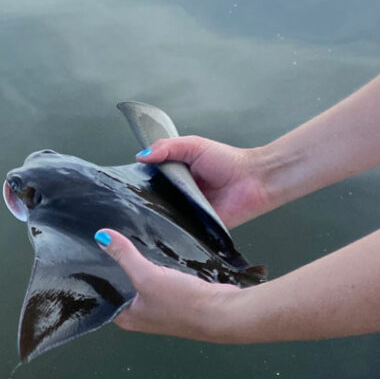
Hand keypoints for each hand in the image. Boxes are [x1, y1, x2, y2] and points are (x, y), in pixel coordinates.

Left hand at [94, 229, 246, 342]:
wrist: (223, 312)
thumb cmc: (183, 302)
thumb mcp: (148, 276)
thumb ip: (125, 256)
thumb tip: (101, 236)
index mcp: (126, 318)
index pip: (101, 296)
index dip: (94, 276)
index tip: (85, 254)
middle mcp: (139, 316)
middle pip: (121, 287)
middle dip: (115, 267)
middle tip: (102, 241)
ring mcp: (158, 308)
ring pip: (141, 282)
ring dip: (137, 266)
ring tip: (122, 241)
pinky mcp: (175, 298)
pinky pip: (159, 279)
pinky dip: (155, 267)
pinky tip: (151, 250)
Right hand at [137, 137, 273, 226]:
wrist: (254, 181)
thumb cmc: (228, 161)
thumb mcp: (194, 146)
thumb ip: (167, 147)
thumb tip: (141, 156)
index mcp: (176, 175)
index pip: (151, 180)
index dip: (138, 181)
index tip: (125, 184)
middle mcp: (180, 194)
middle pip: (155, 200)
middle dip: (145, 200)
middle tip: (132, 202)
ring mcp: (188, 212)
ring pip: (165, 217)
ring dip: (159, 216)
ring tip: (146, 216)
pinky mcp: (197, 229)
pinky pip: (181, 232)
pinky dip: (175, 231)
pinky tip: (166, 228)